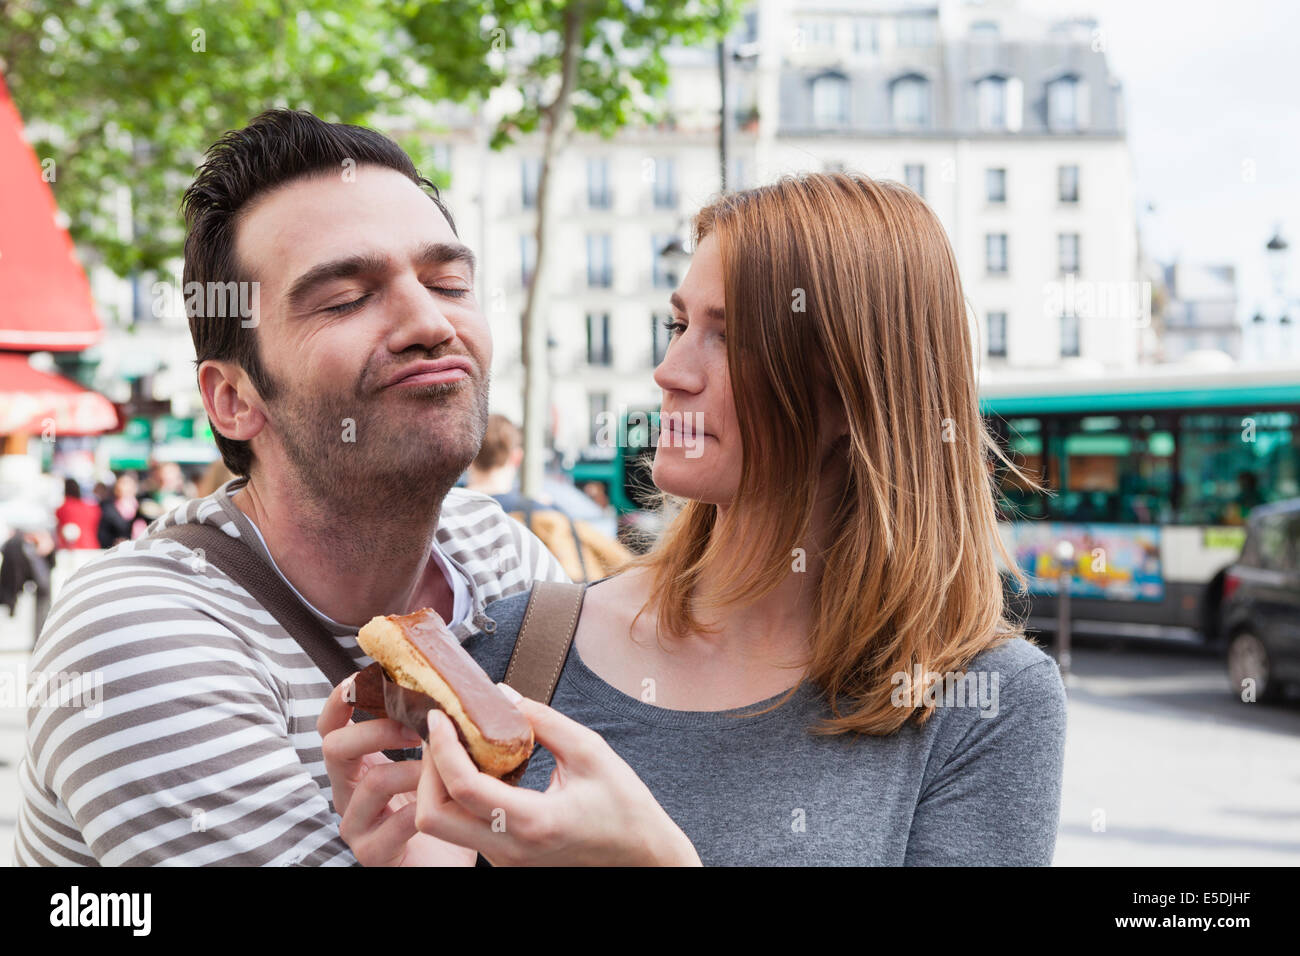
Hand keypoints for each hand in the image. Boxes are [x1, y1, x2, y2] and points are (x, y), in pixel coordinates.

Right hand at [317, 676, 477, 865]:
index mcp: (358, 767)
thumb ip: (431, 731)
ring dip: (412, 769)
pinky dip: (423, 808)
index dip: (339, 700)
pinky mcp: (372, 854)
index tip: (362, 677)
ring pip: (370, 784)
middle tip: (415, 727)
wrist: (446, 865)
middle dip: (376, 728)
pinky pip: (395, 823)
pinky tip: (441, 805)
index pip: (331, 726)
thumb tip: (453, 685)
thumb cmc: (441, 810)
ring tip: (441, 769)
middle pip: (334, 748)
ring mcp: (356, 825)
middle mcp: (348, 794)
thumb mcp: (432, 763)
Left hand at [414, 683, 700, 865]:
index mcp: (532, 822)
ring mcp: (505, 861)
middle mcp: (510, 849)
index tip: (439, 717)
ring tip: (458, 746)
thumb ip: (542, 720)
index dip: (441, 748)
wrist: (641, 857)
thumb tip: (501, 695)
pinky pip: (464, 829)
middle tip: (441, 734)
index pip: (463, 787)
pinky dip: (459, 797)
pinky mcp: (506, 861)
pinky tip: (479, 769)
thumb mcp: (590, 752)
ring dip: (440, 784)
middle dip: (426, 770)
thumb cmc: (624, 807)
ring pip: (444, 826)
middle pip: (433, 816)